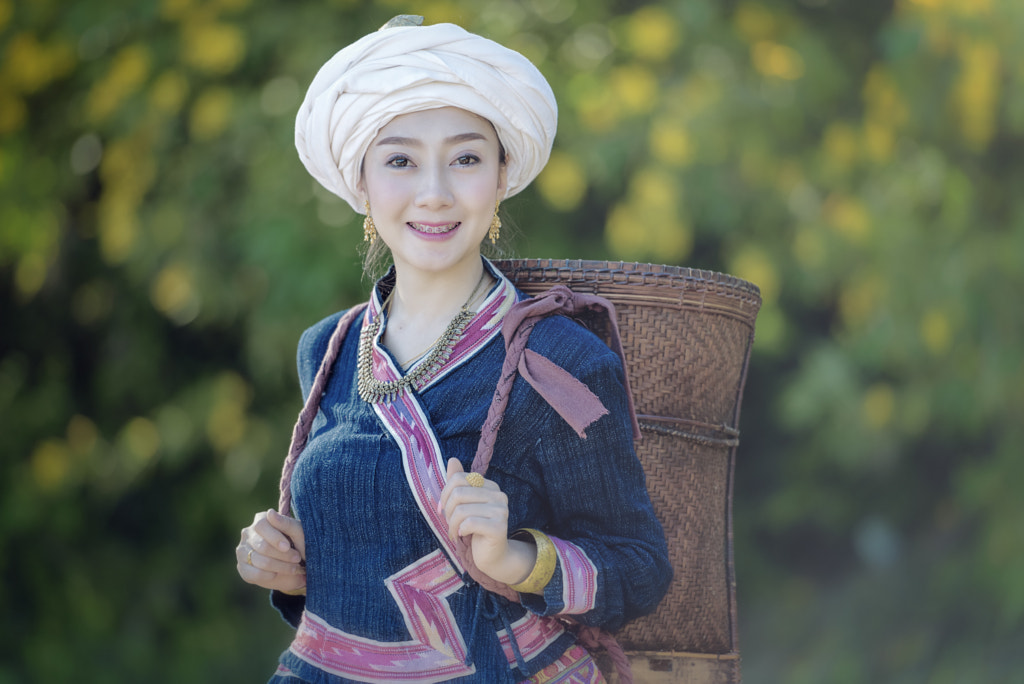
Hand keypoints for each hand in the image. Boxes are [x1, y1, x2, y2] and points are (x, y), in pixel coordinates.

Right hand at [236, 509, 306, 593]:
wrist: (297, 563)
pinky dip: (269, 576)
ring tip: (294, 568)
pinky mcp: (242, 567)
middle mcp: (248, 533)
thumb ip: (285, 523)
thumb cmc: (298, 542)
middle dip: (282, 555)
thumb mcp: (298, 532)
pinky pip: (253, 574)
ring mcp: (243, 550)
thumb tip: (270, 513)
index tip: (287, 546)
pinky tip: (279, 574)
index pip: (261, 526)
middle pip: (261, 546)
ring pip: (259, 561)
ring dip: (280, 567)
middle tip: (297, 559)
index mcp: (261, 520)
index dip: (275, 538)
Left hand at [437, 459, 534, 585]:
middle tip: (449, 523)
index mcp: (490, 486)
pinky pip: (469, 523)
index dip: (445, 494)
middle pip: (458, 493)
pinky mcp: (499, 527)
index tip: (443, 510)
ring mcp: (501, 510)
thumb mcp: (463, 504)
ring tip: (454, 532)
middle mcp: (499, 495)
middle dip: (447, 511)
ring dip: (452, 524)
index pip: (459, 479)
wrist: (492, 555)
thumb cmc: (475, 529)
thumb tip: (452, 460)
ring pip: (461, 510)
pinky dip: (460, 530)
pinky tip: (462, 535)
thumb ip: (458, 483)